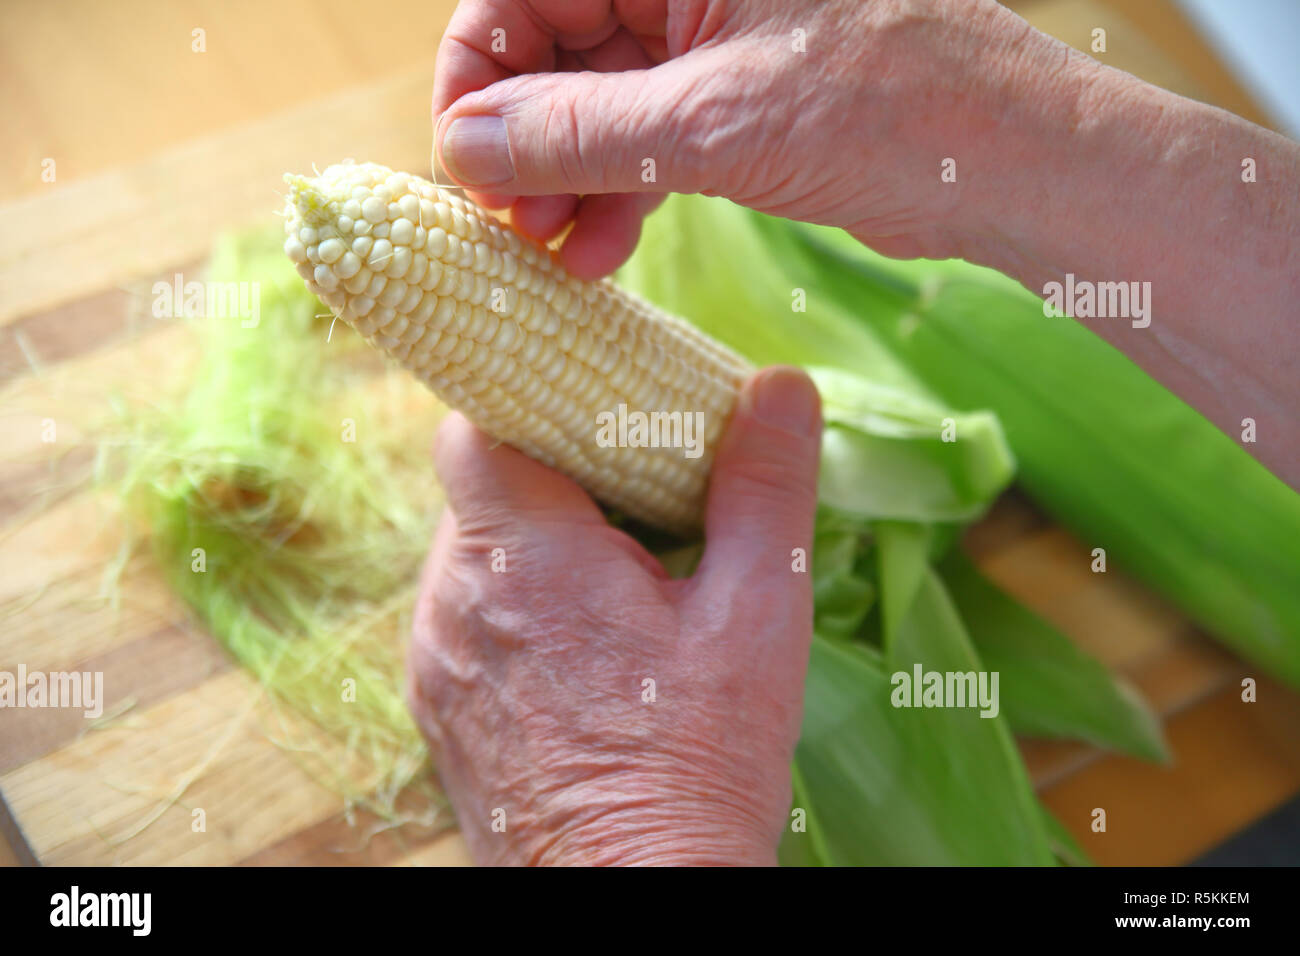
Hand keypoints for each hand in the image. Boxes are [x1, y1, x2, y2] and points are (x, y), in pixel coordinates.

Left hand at [407, 367, 821, 864]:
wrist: (635, 902)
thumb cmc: (698, 766)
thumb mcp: (758, 615)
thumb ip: (765, 488)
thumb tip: (780, 384)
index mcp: (522, 558)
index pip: (475, 424)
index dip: (527, 397)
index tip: (593, 407)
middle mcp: (451, 603)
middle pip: (480, 487)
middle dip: (553, 471)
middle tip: (638, 493)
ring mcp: (435, 661)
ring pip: (472, 553)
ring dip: (537, 542)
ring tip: (624, 574)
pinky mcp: (441, 711)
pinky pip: (467, 617)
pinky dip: (518, 603)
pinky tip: (589, 644)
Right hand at [431, 0, 1062, 275]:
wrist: (1007, 163)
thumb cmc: (889, 108)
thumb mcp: (714, 122)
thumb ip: (580, 131)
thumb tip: (467, 147)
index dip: (479, 74)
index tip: (463, 161)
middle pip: (551, 49)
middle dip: (523, 141)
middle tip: (508, 225)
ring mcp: (708, 41)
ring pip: (594, 104)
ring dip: (564, 180)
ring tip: (548, 252)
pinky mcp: (731, 102)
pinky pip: (642, 142)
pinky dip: (616, 196)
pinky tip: (595, 253)